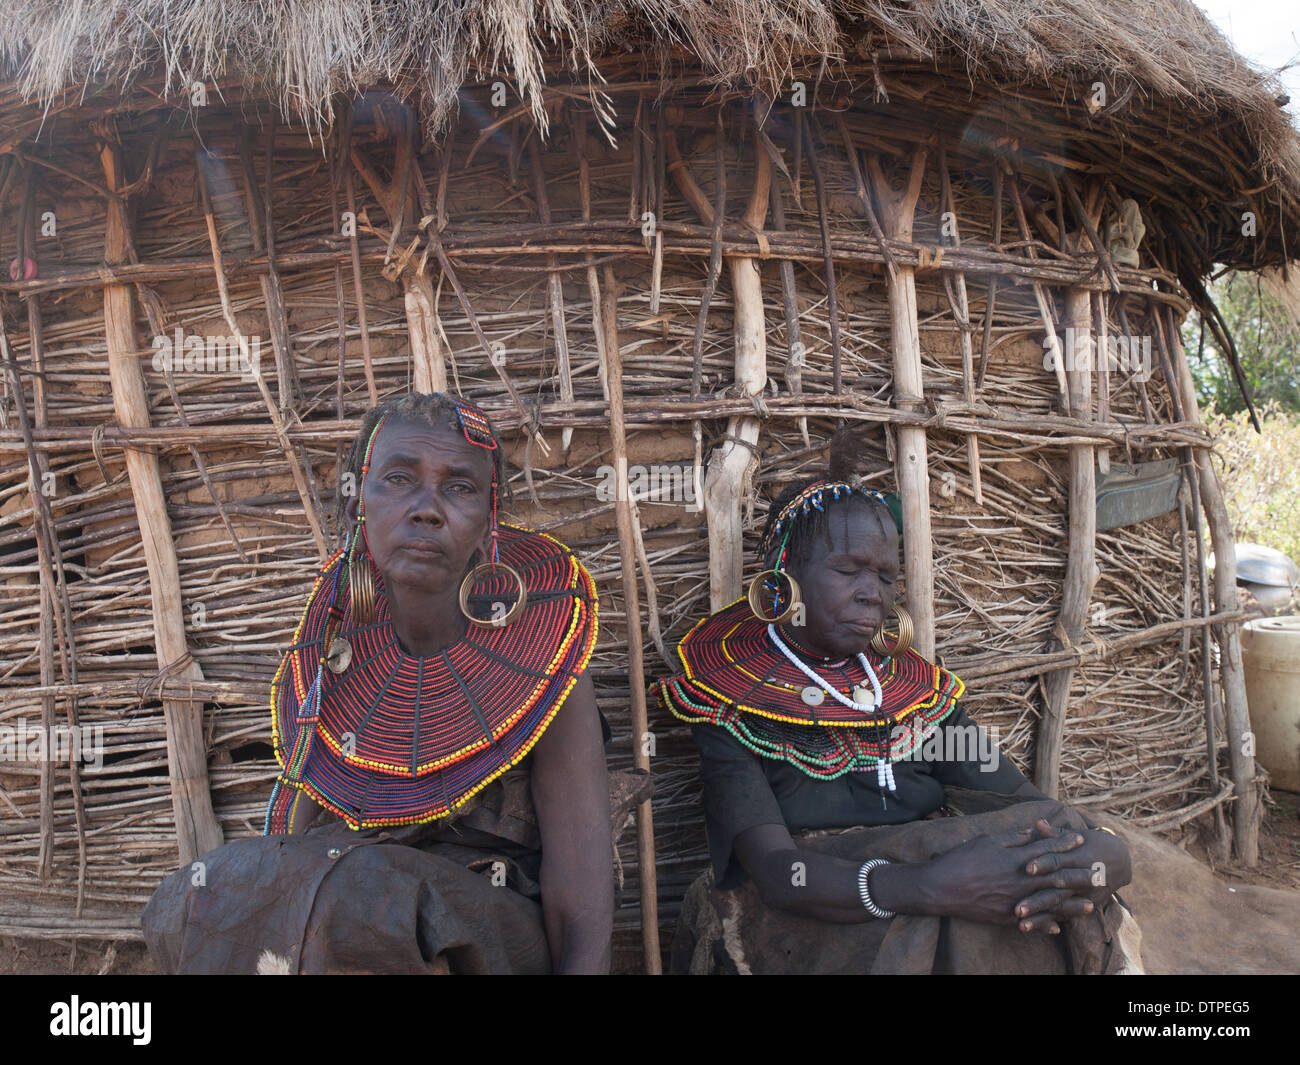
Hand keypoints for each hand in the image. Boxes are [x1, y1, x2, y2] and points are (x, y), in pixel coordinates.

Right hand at [914, 822, 1088, 926]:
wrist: (941, 887)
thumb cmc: (962, 859)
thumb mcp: (987, 840)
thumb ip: (1014, 837)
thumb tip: (1034, 831)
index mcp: (1015, 858)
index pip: (1046, 849)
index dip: (1064, 844)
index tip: (1081, 840)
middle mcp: (1019, 880)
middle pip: (1055, 877)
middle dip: (1078, 875)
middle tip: (1099, 875)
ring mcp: (1015, 900)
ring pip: (1049, 903)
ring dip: (1071, 904)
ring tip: (1090, 905)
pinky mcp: (1006, 917)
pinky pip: (1031, 922)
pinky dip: (1046, 925)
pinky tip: (1059, 927)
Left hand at [1013, 818, 1131, 933]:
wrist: (1122, 861)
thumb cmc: (1092, 843)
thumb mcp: (1076, 835)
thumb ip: (1055, 834)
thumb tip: (1038, 823)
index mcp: (1077, 857)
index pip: (1058, 861)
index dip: (1043, 864)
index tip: (1027, 868)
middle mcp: (1082, 879)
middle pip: (1057, 890)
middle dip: (1038, 900)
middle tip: (1017, 908)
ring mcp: (1085, 895)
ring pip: (1060, 907)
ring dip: (1041, 916)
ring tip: (1022, 924)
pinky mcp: (1087, 906)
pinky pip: (1066, 916)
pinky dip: (1049, 923)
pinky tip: (1033, 929)